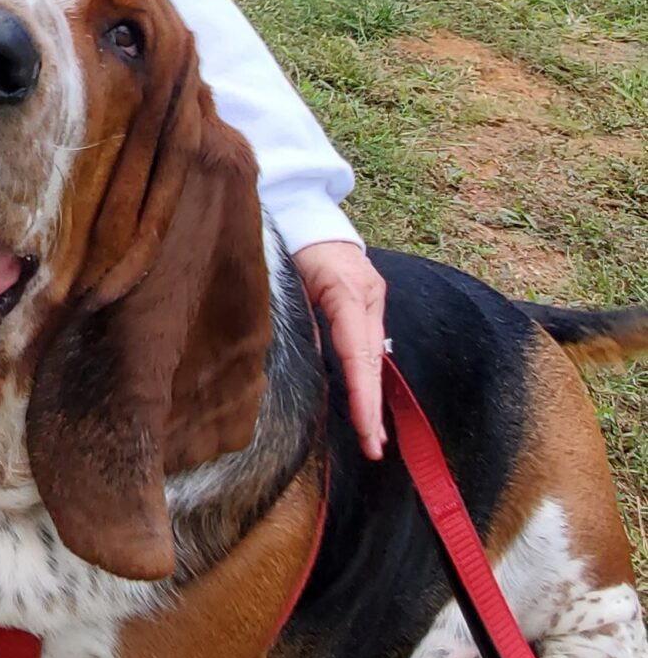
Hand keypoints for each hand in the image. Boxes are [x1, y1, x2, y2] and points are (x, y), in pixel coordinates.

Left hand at [292, 239, 388, 459]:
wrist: (305, 208)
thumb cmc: (288, 239)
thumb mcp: (283, 274)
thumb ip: (290, 314)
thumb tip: (292, 358)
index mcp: (346, 289)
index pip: (357, 352)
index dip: (362, 394)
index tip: (365, 430)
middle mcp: (367, 296)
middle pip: (371, 360)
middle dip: (372, 407)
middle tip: (373, 449)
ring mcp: (370, 298)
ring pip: (372, 355)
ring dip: (372, 396)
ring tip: (371, 438)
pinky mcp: (365, 302)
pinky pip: (366, 345)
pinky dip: (367, 376)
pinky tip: (365, 404)